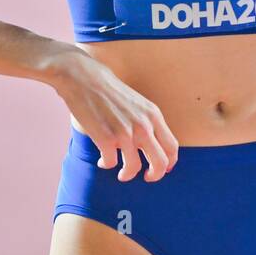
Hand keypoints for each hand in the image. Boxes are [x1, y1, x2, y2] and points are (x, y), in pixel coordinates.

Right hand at [46, 44, 178, 182]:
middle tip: (146, 177)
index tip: (162, 169)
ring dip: (127, 174)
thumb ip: (146, 121)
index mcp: (153, 115)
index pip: (172, 147)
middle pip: (160, 163)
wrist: (83, 77)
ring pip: (134, 168)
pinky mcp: (105, 138)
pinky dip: (106, 165)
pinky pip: (110, 163)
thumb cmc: (109, 89)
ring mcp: (125, 133)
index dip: (169, 163)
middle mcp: (143, 126)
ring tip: (120, 172)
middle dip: (154, 175)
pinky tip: (102, 160)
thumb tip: (151, 144)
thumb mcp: (137, 103)